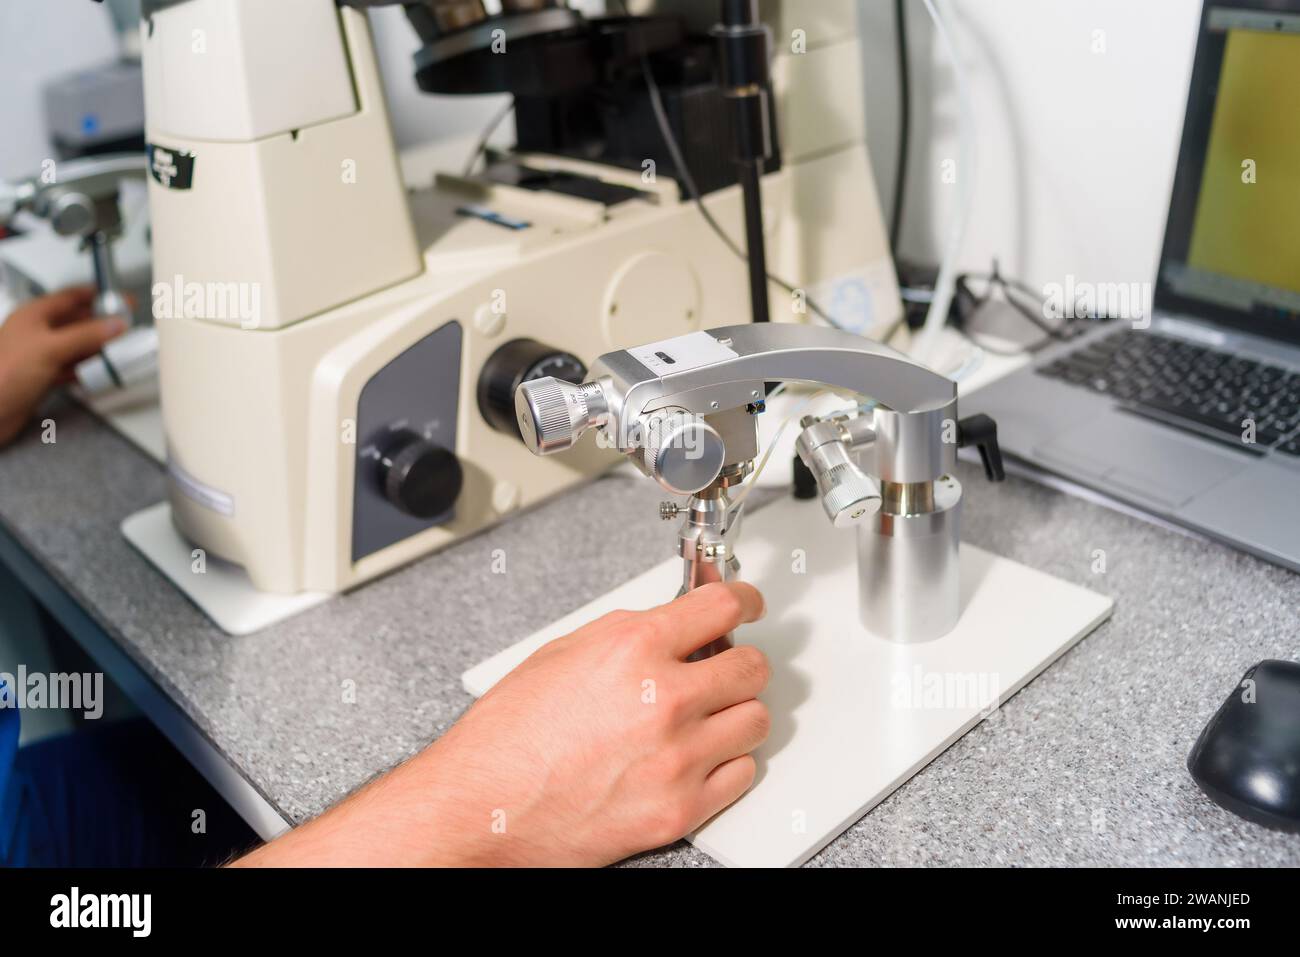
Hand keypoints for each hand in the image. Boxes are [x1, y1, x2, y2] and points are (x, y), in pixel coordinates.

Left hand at [0, 287, 126, 445]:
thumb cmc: (4, 373)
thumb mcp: (51, 348)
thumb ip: (86, 335)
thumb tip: (115, 324)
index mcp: (34, 315)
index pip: (70, 297)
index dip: (96, 295)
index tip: (119, 297)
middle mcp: (38, 332)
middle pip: (77, 322)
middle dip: (102, 323)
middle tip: (127, 324)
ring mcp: (42, 355)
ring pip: (78, 345)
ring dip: (99, 346)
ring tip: (122, 346)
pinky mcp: (45, 376)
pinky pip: (74, 367)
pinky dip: (90, 367)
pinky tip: (103, 369)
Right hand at [234, 581, 770, 866]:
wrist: (481, 809)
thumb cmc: (507, 738)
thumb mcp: (561, 653)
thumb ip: (628, 633)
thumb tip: (673, 622)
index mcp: (632, 649)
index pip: (723, 606)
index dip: (744, 601)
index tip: (748, 605)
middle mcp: (663, 700)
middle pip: (751, 666)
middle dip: (737, 662)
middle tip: (720, 667)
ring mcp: (677, 758)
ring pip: (755, 720)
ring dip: (734, 715)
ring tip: (703, 717)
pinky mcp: (680, 809)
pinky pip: (742, 774)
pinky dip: (725, 764)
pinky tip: (696, 757)